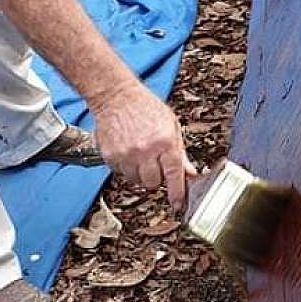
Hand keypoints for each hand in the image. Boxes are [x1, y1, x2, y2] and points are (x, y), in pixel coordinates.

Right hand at [91, 79, 189, 208]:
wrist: (116, 96)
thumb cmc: (145, 107)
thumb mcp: (171, 126)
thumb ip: (180, 152)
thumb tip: (189, 173)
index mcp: (166, 142)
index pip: (174, 175)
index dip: (177, 194)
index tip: (179, 205)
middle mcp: (146, 150)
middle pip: (153, 183)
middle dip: (157, 178)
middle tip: (155, 164)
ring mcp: (127, 154)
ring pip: (137, 181)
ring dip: (141, 174)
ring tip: (140, 156)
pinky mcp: (111, 156)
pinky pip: (122, 174)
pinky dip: (126, 168)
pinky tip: (128, 152)